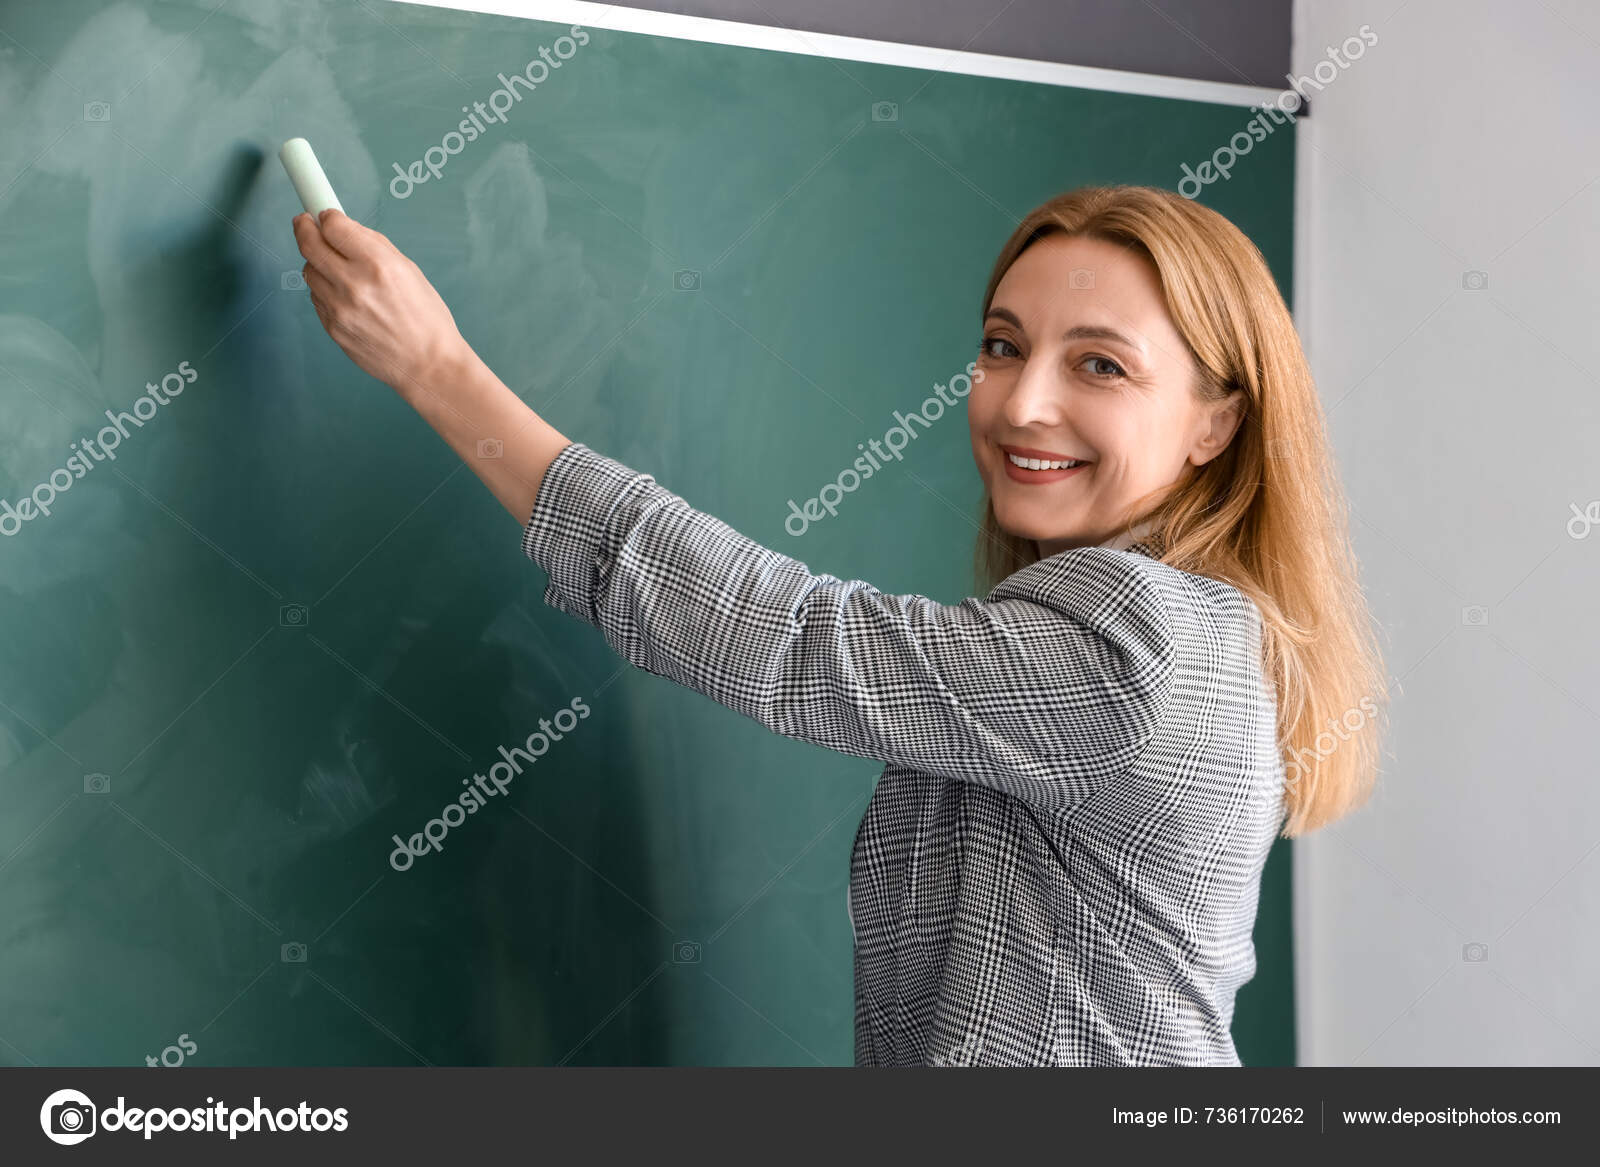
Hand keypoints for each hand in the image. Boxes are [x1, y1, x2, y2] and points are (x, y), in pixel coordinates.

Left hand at [292, 208, 469, 394]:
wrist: (428, 364)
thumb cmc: (426, 319)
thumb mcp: (410, 271)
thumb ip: (374, 246)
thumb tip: (345, 228)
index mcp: (378, 265)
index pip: (333, 226)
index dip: (326, 216)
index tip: (324, 214)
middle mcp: (354, 284)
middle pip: (309, 244)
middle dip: (304, 228)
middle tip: (304, 223)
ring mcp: (339, 308)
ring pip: (309, 272)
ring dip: (317, 264)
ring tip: (336, 269)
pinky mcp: (332, 327)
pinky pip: (316, 297)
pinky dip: (325, 290)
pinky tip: (345, 296)